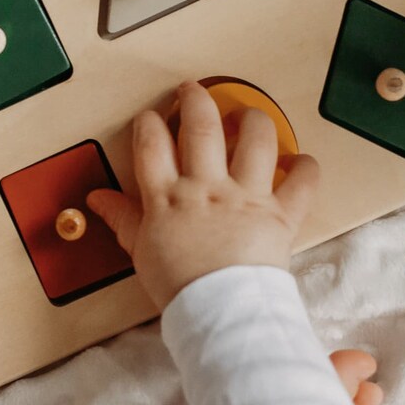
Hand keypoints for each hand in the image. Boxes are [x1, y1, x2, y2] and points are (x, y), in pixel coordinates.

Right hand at [87, 81, 319, 311]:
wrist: (220, 314)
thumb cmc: (181, 290)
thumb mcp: (141, 253)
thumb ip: (123, 219)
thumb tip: (98, 200)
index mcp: (169, 199)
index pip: (151, 144)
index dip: (149, 123)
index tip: (151, 117)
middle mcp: (207, 189)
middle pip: (201, 126)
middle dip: (195, 100)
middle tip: (193, 91)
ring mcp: (246, 198)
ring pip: (255, 139)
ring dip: (252, 119)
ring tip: (247, 115)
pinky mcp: (280, 214)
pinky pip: (302, 183)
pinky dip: (306, 168)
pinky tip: (301, 161)